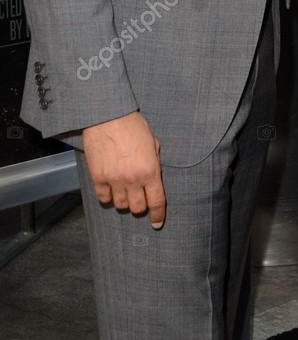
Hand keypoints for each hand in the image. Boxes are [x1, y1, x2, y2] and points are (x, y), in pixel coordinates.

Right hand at [82, 110, 165, 227]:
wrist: (108, 116)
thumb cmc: (133, 126)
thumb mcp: (152, 142)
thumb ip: (154, 162)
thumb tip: (154, 176)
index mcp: (150, 170)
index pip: (157, 201)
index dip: (157, 215)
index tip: (156, 223)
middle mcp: (133, 179)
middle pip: (137, 208)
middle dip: (140, 207)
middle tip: (139, 199)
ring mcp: (114, 180)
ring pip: (120, 205)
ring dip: (124, 201)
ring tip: (124, 191)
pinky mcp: (98, 178)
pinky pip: (103, 198)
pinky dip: (108, 197)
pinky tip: (110, 190)